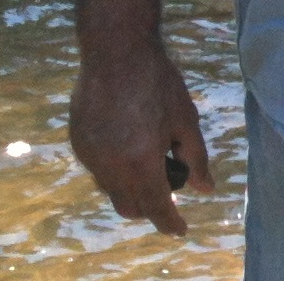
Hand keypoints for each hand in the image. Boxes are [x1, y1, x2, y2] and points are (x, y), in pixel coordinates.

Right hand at [69, 42, 214, 234]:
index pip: (156, 207)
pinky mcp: (78, 143)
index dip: (170, 223)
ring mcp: (89, 156)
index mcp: (141, 161)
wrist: (116, 53)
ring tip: (151, 153)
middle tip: (171, 183)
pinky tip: (130, 141)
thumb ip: (196, 158)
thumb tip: (205, 189)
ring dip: (132, 186)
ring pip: (112, 189)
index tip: (182, 230)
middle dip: (151, 205)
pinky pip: (98, 170)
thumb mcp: (185, 119)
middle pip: (130, 205)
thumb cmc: (158, 83)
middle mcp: (111, 165)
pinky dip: (116, 168)